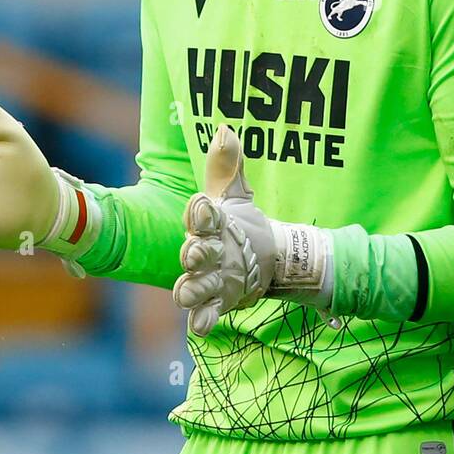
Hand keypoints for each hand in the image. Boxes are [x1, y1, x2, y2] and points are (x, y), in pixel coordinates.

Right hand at [172, 125, 338, 336]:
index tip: (202, 204)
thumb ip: (229, 165)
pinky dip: (203, 319)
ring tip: (190, 291)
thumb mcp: (237, 195)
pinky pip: (206, 314)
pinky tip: (203, 324)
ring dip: (191, 290)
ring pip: (191, 287)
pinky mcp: (219, 301)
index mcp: (207, 224)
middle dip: (192, 253)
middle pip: (192, 253)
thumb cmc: (240, 223)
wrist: (263, 256)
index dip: (198, 211)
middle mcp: (203, 252)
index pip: (198, 215)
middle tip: (195, 251)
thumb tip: (224, 129)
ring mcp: (208, 279)